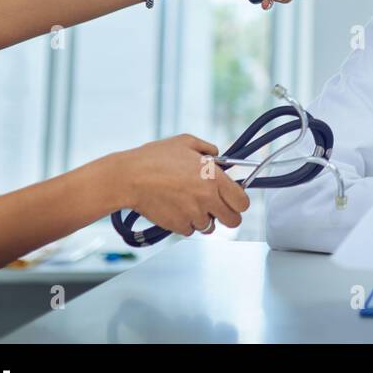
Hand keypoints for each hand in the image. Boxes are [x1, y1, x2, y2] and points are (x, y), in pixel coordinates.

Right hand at [112, 134, 251, 235]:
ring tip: (188, 204)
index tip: (233, 199)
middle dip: (226, 215)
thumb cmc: (154, 158)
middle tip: (216, 207)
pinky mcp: (178, 226)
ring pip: (209, 226)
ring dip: (203, 218)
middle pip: (233, 221)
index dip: (239, 202)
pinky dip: (185, 223)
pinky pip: (190, 230)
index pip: (243, 202)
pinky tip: (175, 209)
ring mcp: (193, 214)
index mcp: (214, 178)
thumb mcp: (186, 142)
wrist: (129, 178)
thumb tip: (217, 155)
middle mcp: (208, 199)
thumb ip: (208, 149)